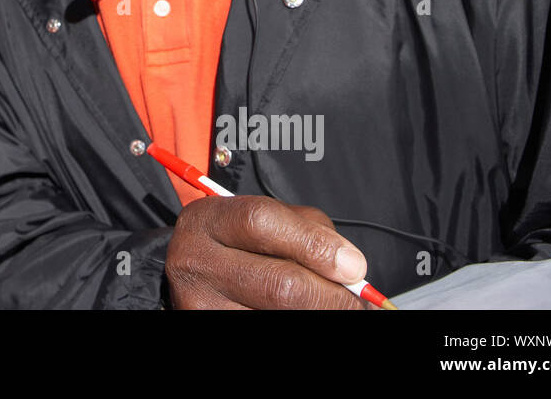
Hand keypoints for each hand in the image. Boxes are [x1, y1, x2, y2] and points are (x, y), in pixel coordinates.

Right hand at [164, 195, 371, 308]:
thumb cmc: (238, 244)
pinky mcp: (209, 324)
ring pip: (279, 315)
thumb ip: (308, 231)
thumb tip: (350, 266)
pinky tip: (304, 313)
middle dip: (329, 296)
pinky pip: (266, 328)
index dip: (315, 245)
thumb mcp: (264, 221)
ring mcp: (200, 304)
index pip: (262, 223)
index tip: (354, 266)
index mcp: (208, 220)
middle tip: (355, 301)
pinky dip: (297, 321)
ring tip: (329, 305)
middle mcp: (196, 262)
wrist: (195, 274)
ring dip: (317, 312)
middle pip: (279, 284)